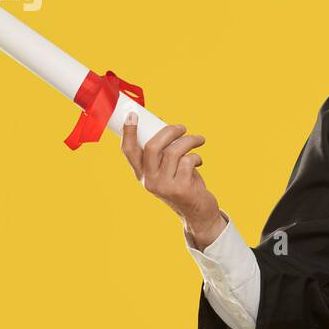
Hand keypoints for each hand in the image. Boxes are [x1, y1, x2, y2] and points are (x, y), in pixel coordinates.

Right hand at [121, 112, 225, 247]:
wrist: (197, 213)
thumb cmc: (182, 183)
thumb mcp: (167, 170)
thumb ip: (164, 152)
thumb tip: (165, 123)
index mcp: (142, 173)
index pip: (128, 151)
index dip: (128, 132)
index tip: (132, 115)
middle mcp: (149, 180)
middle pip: (152, 147)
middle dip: (169, 131)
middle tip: (182, 128)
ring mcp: (164, 186)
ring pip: (173, 152)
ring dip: (189, 141)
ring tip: (198, 140)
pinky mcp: (181, 189)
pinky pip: (188, 162)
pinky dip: (197, 156)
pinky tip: (199, 161)